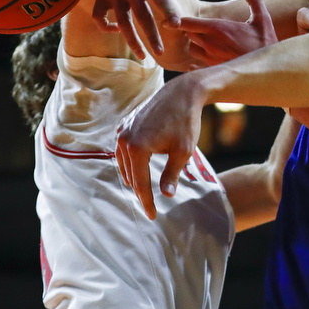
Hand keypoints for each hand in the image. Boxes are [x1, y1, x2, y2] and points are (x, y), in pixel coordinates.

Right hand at [92, 0, 219, 57]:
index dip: (168, 10)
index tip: (176, 25)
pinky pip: (99, 16)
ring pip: (120, 19)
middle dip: (150, 34)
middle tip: (161, 52)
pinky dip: (106, 27)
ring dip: (130, 39)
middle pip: (140, 13)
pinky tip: (119, 32)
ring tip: (143, 56)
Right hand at [116, 73, 206, 218]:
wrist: (183, 92)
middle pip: (130, 174)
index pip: (139, 183)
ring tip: (143, 190)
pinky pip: (124, 149)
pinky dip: (130, 161)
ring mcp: (123, 130)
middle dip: (139, 190)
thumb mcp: (183, 151)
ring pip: (124, 163)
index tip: (152, 216)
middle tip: (150, 206)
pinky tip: (138, 168)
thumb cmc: (186, 122)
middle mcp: (124, 139)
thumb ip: (171, 174)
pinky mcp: (126, 124)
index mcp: (136, 148)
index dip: (146, 201)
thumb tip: (166, 195)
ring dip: (133, 176)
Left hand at [179, 0, 277, 65]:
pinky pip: (198, 65)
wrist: (269, 69)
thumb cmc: (266, 43)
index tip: (180, 17)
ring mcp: (211, 59)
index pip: (188, 23)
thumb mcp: (263, 18)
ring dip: (197, 44)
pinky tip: (209, 56)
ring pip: (193, 49)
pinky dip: (198, 61)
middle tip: (198, 26)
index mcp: (219, 29)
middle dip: (192, 30)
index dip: (182, 19)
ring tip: (207, 41)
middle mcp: (211, 45)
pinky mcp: (215, 70)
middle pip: (189, 35)